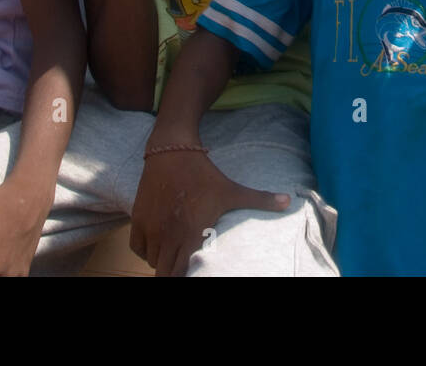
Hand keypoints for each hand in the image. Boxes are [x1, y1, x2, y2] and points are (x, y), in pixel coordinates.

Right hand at [130, 147, 288, 276]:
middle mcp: (168, 233)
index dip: (187, 274)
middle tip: (184, 264)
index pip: (180, 271)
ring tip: (172, 253)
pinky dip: (145, 250)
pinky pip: (136, 247)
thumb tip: (289, 201)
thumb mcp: (232, 189)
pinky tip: (157, 244)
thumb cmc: (205, 174)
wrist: (173, 150)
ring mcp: (151, 227)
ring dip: (160, 261)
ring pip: (151, 260)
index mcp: (192, 232)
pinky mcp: (138, 218)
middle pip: (164, 271)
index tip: (194, 269)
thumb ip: (260, 199)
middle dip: (173, 271)